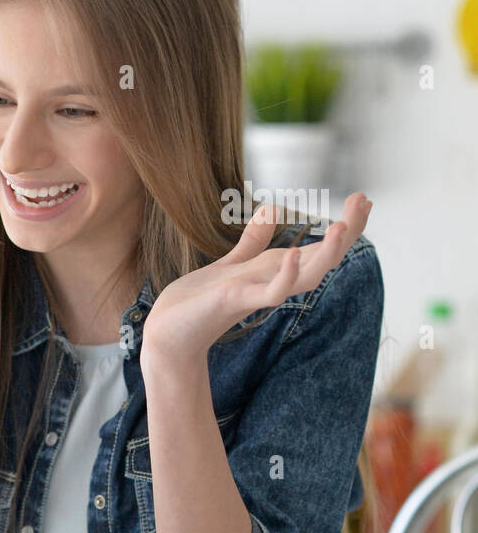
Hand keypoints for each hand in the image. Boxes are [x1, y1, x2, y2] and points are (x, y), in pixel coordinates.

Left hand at [141, 192, 371, 363]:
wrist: (168, 333)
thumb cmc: (198, 302)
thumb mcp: (230, 264)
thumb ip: (253, 241)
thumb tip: (272, 208)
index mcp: (275, 271)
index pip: (319, 249)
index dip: (344, 227)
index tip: (364, 199)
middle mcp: (273, 283)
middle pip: (323, 260)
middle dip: (347, 233)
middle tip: (364, 201)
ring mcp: (258, 293)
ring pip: (306, 277)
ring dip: (327, 253)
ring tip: (344, 226)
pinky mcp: (237, 302)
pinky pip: (271, 293)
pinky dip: (285, 276)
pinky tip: (295, 254)